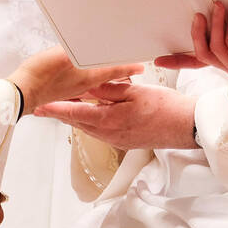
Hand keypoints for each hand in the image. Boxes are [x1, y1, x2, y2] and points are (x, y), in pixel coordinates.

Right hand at [6, 46, 142, 112]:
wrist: (21, 94)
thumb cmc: (37, 78)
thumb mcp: (60, 57)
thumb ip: (77, 50)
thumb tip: (92, 43)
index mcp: (87, 78)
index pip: (114, 71)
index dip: (128, 66)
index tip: (140, 65)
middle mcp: (83, 86)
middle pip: (107, 78)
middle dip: (119, 73)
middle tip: (130, 69)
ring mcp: (73, 90)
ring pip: (96, 83)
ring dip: (105, 77)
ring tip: (111, 73)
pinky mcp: (62, 92)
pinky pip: (82, 87)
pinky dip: (89, 83)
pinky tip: (84, 82)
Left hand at [35, 81, 198, 149]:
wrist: (187, 127)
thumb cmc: (166, 107)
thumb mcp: (134, 92)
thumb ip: (107, 89)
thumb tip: (85, 85)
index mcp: (110, 121)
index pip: (76, 114)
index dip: (56, 109)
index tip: (41, 107)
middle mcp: (111, 135)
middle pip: (79, 123)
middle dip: (61, 114)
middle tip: (44, 108)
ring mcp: (118, 141)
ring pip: (89, 128)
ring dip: (75, 118)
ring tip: (62, 109)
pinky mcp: (126, 142)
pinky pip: (101, 132)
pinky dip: (91, 122)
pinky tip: (90, 114)